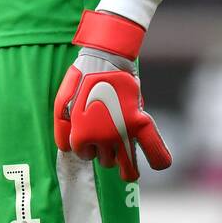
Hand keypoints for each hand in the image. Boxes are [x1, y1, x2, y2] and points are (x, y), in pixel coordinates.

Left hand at [53, 9, 171, 181]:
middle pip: (105, 161)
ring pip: (123, 160)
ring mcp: (122, 132)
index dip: (85, 145)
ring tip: (118, 139)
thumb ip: (62, 131)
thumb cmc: (82, 80)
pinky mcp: (138, 121)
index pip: (84, 154)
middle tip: (103, 134)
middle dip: (103, 151)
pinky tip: (160, 164)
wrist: (103, 59)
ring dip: (120, 153)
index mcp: (81, 135)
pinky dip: (158, 158)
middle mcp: (102, 139)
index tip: (86, 131)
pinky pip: (154, 148)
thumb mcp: (61, 104)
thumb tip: (68, 148)